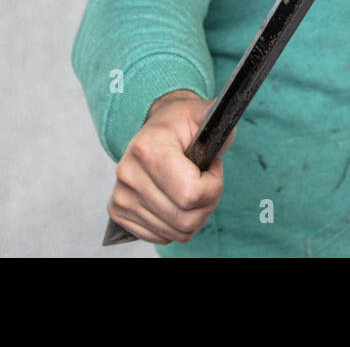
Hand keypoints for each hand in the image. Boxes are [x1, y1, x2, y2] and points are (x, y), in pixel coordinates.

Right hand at [106, 89, 234, 244]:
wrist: (155, 128)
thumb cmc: (181, 124)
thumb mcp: (203, 114)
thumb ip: (219, 117)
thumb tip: (230, 113)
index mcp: (148, 148)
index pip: (191, 193)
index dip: (213, 185)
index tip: (212, 167)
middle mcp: (129, 174)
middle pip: (186, 218)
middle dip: (208, 203)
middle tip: (207, 181)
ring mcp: (121, 195)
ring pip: (177, 232)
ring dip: (194, 215)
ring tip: (193, 188)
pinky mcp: (119, 211)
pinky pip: (162, 236)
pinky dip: (177, 224)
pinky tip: (176, 200)